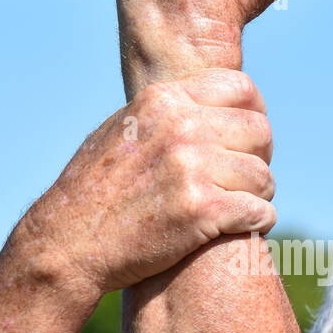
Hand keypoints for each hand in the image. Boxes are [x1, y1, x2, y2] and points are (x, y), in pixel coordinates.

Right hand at [18, 68, 275, 299]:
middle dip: (258, 158)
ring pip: (263, 176)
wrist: (69, 242)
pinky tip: (244, 227)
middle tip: (244, 180)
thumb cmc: (93, 190)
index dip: (254, 116)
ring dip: (258, 195)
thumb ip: (165, 112)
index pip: (242, 90)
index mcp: (163, 100)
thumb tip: (205, 104)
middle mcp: (181, 127)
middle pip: (259, 132)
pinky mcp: (203, 211)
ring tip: (239, 207)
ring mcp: (192, 168)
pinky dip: (260, 222)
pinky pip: (261, 211)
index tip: (248, 140)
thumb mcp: (122, 128)